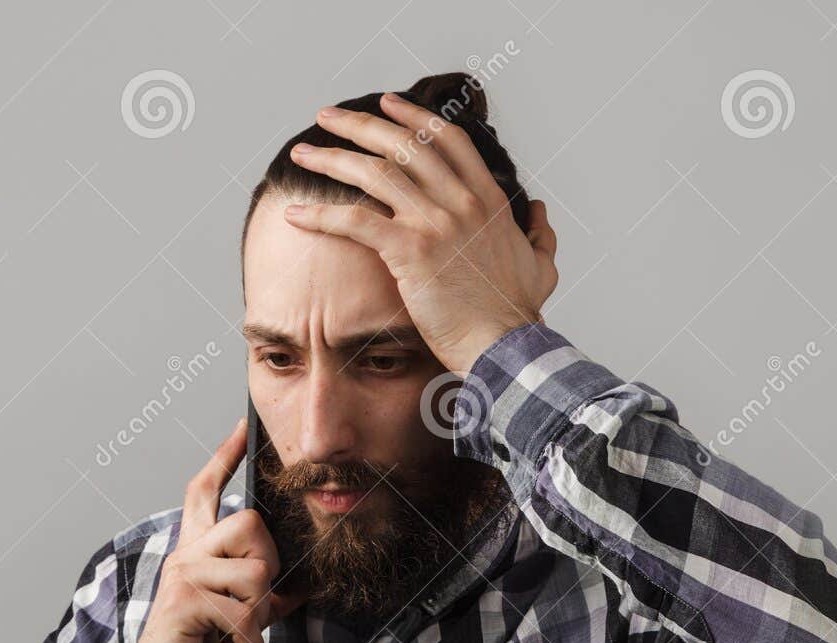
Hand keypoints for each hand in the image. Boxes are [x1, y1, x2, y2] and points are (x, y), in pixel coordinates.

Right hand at [108, 416, 305, 642]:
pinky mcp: (185, 602)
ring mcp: (183, 575)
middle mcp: (186, 555)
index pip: (206, 490)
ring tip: (239, 637)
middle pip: (250, 523)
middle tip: (253, 605)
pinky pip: (244, 611)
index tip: (244, 425)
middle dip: (267, 566)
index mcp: (196, 552)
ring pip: (255, 569)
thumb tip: (303, 585)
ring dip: (259, 613)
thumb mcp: (237, 621)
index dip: (225, 457)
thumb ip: (263, 597)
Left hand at [282, 91, 558, 373]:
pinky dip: (321, 214)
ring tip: (303, 152)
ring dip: (332, 157)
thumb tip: (539, 212)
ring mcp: (435, 222)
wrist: (505, 345)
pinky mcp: (410, 251)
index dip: (414, 117)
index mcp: (488, 199)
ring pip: (374, 172)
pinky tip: (295, 214)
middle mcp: (460, 201)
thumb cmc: (517, 314)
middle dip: (359, 124)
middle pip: (403, 145)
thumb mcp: (541, 266)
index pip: (448, 139)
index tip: (386, 104)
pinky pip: (355, 221)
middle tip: (328, 116)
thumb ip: (540, 234)